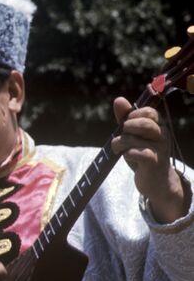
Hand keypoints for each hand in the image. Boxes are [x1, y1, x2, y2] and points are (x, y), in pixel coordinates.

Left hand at [110, 96, 186, 223]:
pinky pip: (134, 152)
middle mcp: (162, 135)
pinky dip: (126, 154)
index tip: (126, 122)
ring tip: (120, 150)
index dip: (133, 114)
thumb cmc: (142, 156)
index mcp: (159, 126)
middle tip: (123, 136)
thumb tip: (119, 99)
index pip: (148, 111)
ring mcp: (160, 148)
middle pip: (142, 123)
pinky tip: (128, 157)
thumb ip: (125, 118)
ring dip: (120, 144)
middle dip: (126, 128)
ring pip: (132, 139)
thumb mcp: (133, 136)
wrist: (155, 181)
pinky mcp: (154, 162)